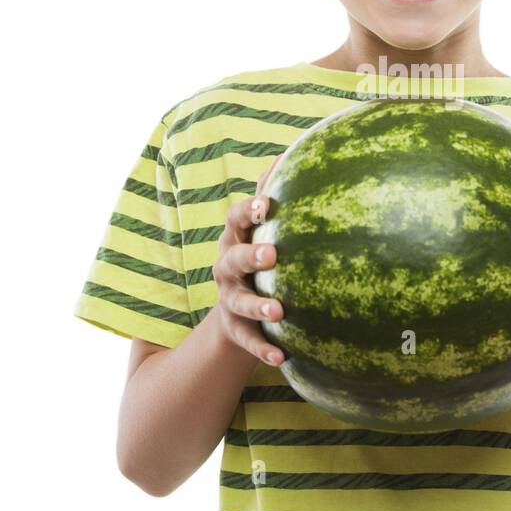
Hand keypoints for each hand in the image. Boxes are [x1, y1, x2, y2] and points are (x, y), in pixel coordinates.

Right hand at [211, 154, 284, 365]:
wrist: (236, 308)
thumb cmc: (257, 255)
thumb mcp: (258, 229)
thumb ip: (267, 196)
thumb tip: (284, 154)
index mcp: (234, 238)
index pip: (234, 220)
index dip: (247, 211)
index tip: (266, 205)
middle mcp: (226, 268)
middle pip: (232, 259)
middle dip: (250, 255)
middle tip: (273, 254)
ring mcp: (228, 299)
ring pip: (238, 301)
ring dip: (257, 304)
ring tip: (279, 310)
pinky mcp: (235, 329)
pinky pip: (247, 340)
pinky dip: (263, 348)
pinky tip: (281, 356)